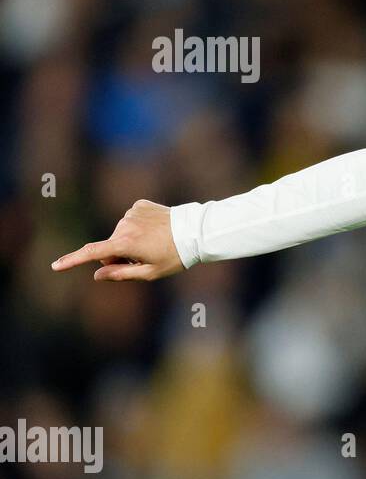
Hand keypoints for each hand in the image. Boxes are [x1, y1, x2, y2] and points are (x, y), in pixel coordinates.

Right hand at [50, 200, 184, 280]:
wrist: (198, 231)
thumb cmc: (176, 256)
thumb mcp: (150, 272)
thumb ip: (121, 274)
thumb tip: (97, 274)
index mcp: (126, 243)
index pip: (92, 253)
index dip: (72, 261)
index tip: (56, 266)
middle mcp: (124, 225)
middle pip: (110, 246)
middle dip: (119, 255)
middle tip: (145, 259)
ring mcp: (132, 212)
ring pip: (121, 233)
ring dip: (131, 240)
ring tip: (155, 243)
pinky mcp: (140, 204)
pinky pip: (131, 220)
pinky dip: (139, 227)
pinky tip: (156, 230)